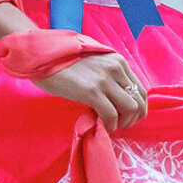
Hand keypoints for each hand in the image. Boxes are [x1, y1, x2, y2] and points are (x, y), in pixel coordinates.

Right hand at [31, 52, 146, 130]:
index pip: (141, 89)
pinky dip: (110, 125)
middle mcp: (116, 68)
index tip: (126, 117)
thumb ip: (108, 74)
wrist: (41, 56)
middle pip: (139, 100)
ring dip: (123, 123)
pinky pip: (111, 115)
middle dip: (133, 118)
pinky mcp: (91, 91)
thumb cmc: (63, 61)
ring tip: (111, 126)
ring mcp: (104, 79)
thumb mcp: (93, 62)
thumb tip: (116, 96)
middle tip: (120, 125)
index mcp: (118, 61)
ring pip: (130, 108)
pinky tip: (101, 126)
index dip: (138, 108)